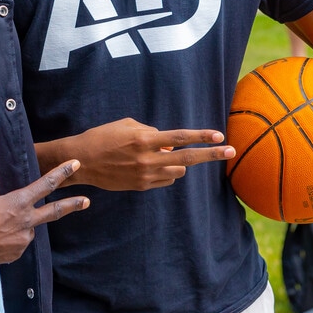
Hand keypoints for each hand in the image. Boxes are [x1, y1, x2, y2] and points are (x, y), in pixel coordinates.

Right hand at [0, 160, 88, 277]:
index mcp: (18, 202)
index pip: (45, 184)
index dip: (62, 172)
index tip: (75, 163)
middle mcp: (25, 222)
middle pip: (53, 212)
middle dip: (72, 205)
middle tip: (86, 201)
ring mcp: (21, 241)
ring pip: (24, 230)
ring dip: (14, 228)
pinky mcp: (14, 255)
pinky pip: (13, 244)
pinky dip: (5, 240)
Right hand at [39, 118, 234, 190]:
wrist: (81, 162)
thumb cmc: (103, 137)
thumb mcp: (127, 126)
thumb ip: (152, 133)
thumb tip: (170, 144)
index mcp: (144, 139)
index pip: (179, 137)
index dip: (201, 136)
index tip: (219, 136)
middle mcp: (148, 158)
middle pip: (187, 157)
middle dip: (211, 154)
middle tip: (231, 151)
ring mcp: (145, 175)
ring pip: (178, 170)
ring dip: (177, 161)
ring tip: (159, 155)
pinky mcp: (141, 186)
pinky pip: (165, 179)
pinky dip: (165, 171)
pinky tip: (148, 165)